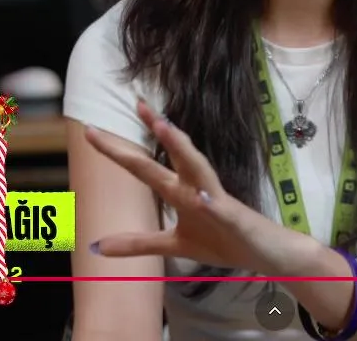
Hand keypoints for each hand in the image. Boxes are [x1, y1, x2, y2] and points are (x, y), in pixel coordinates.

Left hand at [85, 100, 315, 275]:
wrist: (266, 253)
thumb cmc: (223, 242)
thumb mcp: (174, 245)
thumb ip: (137, 242)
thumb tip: (96, 245)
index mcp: (179, 192)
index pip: (144, 167)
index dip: (116, 151)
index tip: (89, 129)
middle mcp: (195, 189)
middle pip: (171, 156)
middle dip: (155, 128)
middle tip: (138, 102)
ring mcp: (217, 203)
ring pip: (199, 170)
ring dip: (182, 148)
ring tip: (164, 126)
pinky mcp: (237, 220)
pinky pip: (223, 211)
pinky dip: (213, 204)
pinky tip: (203, 196)